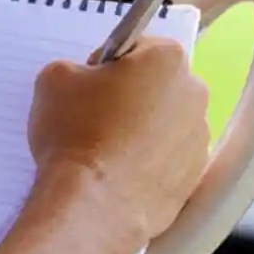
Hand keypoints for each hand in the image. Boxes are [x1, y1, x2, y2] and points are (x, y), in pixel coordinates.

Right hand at [28, 37, 210, 240]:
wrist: (93, 207)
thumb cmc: (76, 135)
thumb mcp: (54, 79)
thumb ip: (74, 68)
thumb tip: (83, 80)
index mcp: (168, 59)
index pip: (138, 46)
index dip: (109, 64)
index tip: (91, 84)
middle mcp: (194, 93)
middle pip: (157, 85)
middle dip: (130, 96)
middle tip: (94, 118)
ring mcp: (199, 137)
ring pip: (165, 123)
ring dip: (141, 130)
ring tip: (105, 151)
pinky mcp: (195, 175)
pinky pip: (169, 159)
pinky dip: (149, 162)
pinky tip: (119, 174)